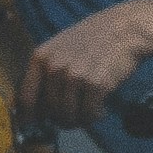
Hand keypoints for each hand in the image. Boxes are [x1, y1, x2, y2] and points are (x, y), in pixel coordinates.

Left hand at [20, 2, 152, 128]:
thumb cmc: (94, 37)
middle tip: (73, 119)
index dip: (29, 116)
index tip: (35, 124)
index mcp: (41, 57)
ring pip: (69, 115)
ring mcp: (74, 76)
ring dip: (79, 121)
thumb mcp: (61, 47)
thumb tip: (38, 104)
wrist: (126, 29)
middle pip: (50, 110)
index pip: (26, 97)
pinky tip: (101, 110)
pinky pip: (89, 114)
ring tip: (88, 114)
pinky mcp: (95, 85)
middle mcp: (54, 67)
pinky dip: (95, 116)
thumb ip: (47, 70)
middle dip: (62, 119)